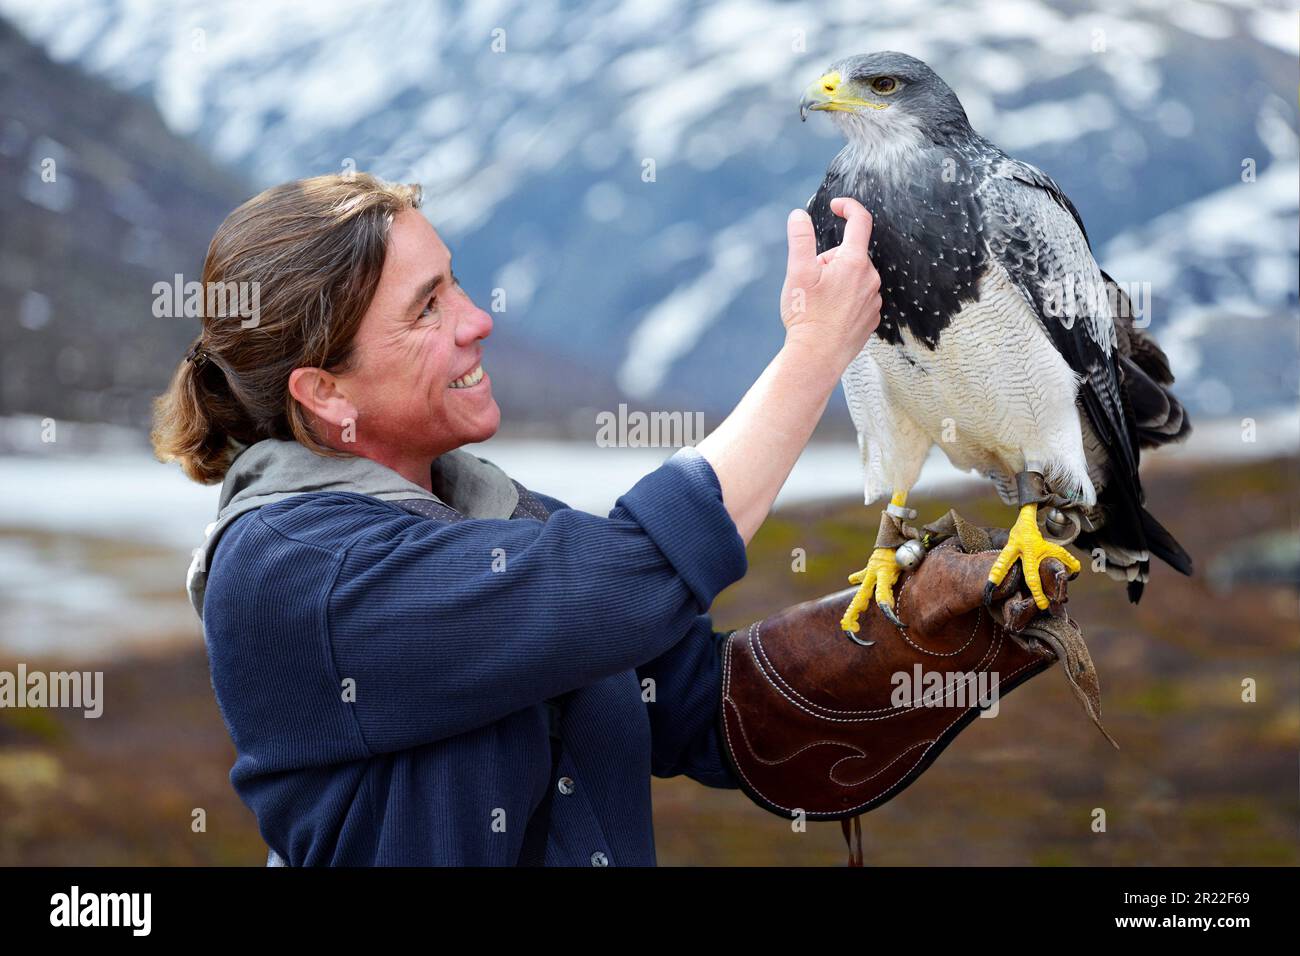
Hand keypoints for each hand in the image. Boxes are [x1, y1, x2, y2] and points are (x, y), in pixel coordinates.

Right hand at [779, 197, 882, 370]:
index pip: (860, 221)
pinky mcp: (872, 318)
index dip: (849, 207)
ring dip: (838, 280)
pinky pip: (859, 297)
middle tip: (811, 281)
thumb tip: (798, 216)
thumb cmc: (807, 316)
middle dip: (831, 259)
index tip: (837, 206)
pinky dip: (845, 299)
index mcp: (854, 262)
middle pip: (851, 254)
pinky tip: (829, 314)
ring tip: (819, 302)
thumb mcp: (798, 272)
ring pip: (855, 277)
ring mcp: (873, 299)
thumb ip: (800, 239)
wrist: (817, 356)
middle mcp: (870, 278)